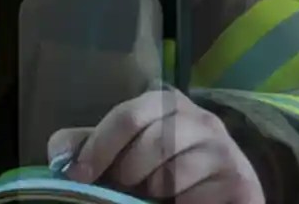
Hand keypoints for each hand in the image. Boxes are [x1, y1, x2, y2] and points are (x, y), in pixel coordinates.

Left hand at [48, 88, 264, 203]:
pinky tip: (180, 202)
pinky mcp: (239, 181)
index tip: (80, 175)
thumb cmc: (165, 171)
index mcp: (168, 104)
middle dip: (128, 173)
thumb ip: (91, 147)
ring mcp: (224, 148)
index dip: (100, 146)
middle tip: (127, 188)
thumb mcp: (124, 154)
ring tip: (156, 195)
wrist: (219, 194)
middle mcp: (201, 119)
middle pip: (151, 143)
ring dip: (154, 191)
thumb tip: (59, 153)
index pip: (129, 115)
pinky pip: (193, 196)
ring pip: (172, 173)